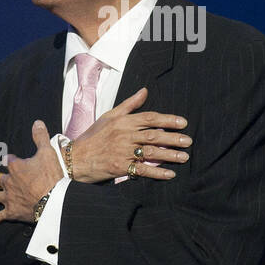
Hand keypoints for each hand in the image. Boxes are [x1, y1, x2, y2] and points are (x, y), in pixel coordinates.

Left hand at [0, 120, 63, 228]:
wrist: (53, 199)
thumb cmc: (51, 175)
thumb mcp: (48, 152)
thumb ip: (41, 137)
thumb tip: (36, 121)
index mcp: (16, 167)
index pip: (8, 160)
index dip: (9, 159)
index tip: (8, 159)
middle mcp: (9, 182)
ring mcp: (8, 198)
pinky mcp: (11, 212)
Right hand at [69, 86, 190, 182]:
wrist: (75, 158)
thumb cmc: (93, 137)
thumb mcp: (109, 116)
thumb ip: (129, 104)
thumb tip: (145, 90)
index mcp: (122, 121)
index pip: (149, 118)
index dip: (168, 119)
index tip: (183, 123)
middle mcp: (124, 135)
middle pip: (153, 135)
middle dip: (173, 138)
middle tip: (188, 141)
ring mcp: (122, 152)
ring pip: (150, 152)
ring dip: (169, 155)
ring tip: (184, 157)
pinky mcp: (120, 167)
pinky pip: (142, 170)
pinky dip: (157, 172)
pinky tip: (170, 174)